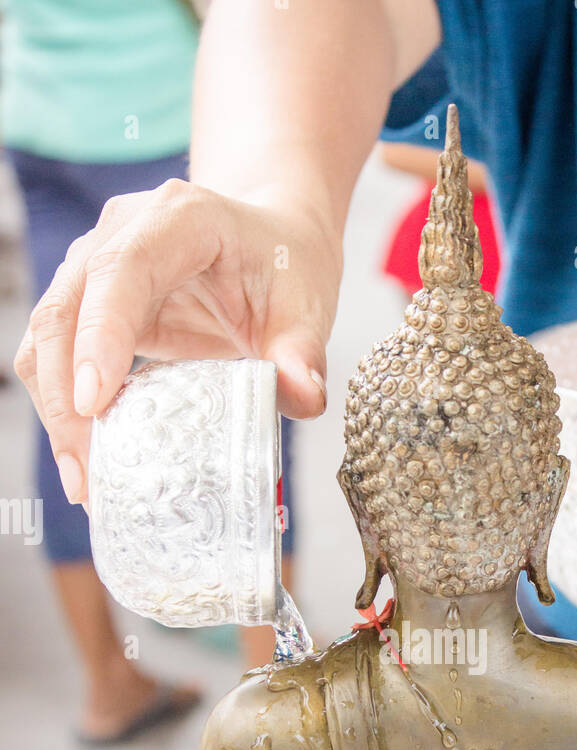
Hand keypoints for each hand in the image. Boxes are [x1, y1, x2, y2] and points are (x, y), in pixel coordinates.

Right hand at [15, 179, 340, 503]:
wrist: (271, 245)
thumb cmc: (284, 268)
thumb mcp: (306, 309)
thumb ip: (303, 355)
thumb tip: (304, 397)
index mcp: (179, 219)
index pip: (121, 272)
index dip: (101, 334)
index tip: (96, 402)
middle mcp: (121, 235)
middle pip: (65, 311)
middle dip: (67, 397)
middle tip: (86, 472)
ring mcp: (95, 268)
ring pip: (48, 338)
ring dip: (57, 412)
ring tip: (84, 480)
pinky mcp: (88, 307)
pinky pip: (56, 357)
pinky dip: (64, 409)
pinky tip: (88, 460)